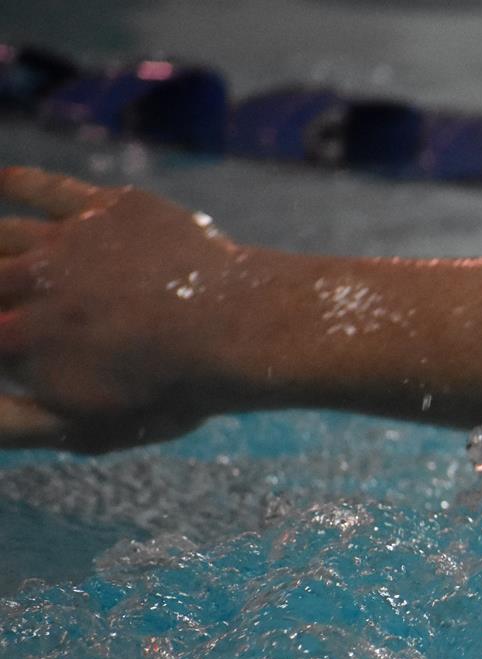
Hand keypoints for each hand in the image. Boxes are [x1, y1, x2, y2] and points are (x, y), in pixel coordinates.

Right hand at [0, 167, 248, 453]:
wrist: (235, 332)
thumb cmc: (165, 392)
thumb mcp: (87, 429)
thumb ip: (13, 423)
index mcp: (16, 339)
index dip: (2, 336)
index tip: (7, 332)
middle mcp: (26, 282)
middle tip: (8, 297)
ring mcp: (64, 241)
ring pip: (4, 233)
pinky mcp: (103, 209)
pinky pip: (46, 188)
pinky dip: (17, 184)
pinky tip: (2, 182)